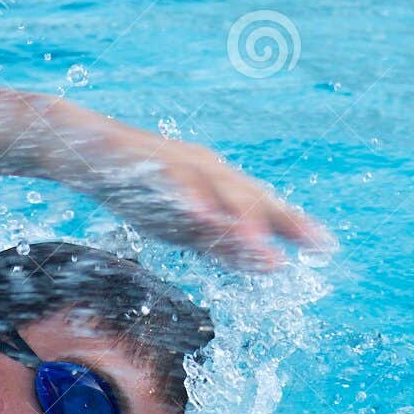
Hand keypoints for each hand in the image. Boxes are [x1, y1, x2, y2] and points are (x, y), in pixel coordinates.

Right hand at [54, 110, 331, 269]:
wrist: (86, 150)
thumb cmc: (137, 188)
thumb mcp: (181, 224)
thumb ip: (218, 241)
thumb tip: (260, 263)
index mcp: (219, 184)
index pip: (263, 207)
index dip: (294, 226)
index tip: (326, 248)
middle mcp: (208, 170)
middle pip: (251, 197)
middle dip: (283, 220)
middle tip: (315, 244)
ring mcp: (180, 165)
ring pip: (218, 191)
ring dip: (241, 219)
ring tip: (262, 246)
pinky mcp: (148, 164)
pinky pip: (171, 183)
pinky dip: (186, 198)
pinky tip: (200, 214)